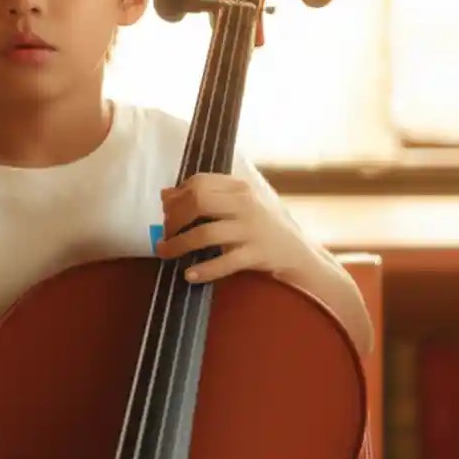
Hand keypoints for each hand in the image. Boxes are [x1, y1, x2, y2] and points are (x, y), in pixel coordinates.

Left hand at [154, 173, 287, 283]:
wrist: (294, 252)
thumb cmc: (258, 225)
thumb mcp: (236, 204)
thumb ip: (204, 196)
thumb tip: (165, 195)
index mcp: (238, 188)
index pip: (199, 182)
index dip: (177, 196)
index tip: (166, 211)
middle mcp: (244, 204)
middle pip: (199, 202)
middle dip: (174, 218)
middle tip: (165, 232)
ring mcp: (250, 230)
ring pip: (205, 233)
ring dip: (178, 244)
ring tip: (164, 252)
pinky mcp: (255, 254)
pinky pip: (224, 263)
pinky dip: (203, 270)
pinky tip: (189, 275)